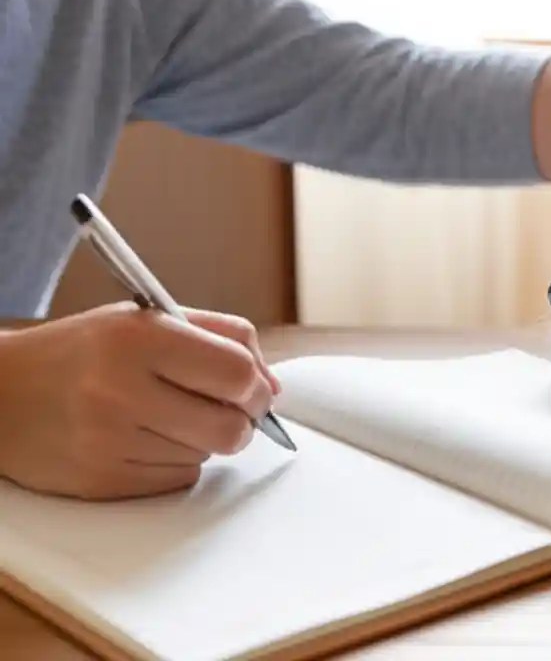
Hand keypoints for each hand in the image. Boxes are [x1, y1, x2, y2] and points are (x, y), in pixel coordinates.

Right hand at [0, 302, 280, 499]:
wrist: (0, 395)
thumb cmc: (84, 352)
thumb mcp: (147, 319)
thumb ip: (221, 337)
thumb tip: (273, 387)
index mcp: (137, 338)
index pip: (237, 372)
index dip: (259, 386)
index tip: (257, 390)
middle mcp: (120, 390)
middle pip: (232, 426)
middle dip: (243, 420)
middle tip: (229, 410)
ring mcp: (109, 441)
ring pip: (209, 454)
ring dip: (205, 439)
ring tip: (169, 416)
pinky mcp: (103, 482)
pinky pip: (180, 479)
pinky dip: (178, 461)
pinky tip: (146, 439)